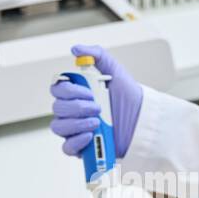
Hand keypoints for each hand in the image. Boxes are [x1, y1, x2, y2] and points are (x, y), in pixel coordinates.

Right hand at [49, 44, 143, 158]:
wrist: (142, 119)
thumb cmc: (127, 96)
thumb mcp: (114, 70)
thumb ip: (96, 55)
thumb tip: (76, 49)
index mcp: (75, 93)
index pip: (57, 89)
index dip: (69, 91)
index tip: (89, 92)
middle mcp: (72, 111)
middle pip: (57, 108)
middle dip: (77, 107)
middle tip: (98, 107)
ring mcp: (75, 129)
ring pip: (58, 127)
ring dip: (76, 123)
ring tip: (97, 122)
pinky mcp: (81, 147)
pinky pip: (66, 148)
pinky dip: (75, 142)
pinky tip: (90, 135)